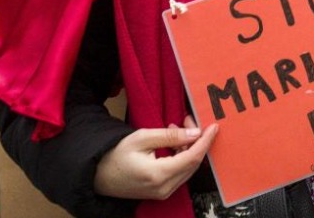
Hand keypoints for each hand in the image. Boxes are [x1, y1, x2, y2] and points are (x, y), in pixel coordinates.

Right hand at [94, 122, 217, 199]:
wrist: (98, 175)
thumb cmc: (115, 154)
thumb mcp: (142, 138)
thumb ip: (170, 136)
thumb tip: (194, 133)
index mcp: (159, 174)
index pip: (192, 157)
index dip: (206, 141)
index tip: (214, 127)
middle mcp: (164, 188)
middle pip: (193, 163)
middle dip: (197, 141)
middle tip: (189, 121)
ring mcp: (163, 192)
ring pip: (188, 169)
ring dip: (189, 148)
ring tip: (178, 129)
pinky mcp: (162, 192)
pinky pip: (180, 174)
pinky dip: (182, 157)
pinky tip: (174, 144)